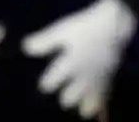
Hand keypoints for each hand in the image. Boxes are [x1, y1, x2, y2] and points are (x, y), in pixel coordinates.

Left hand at [22, 0, 135, 118]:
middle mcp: (84, 73)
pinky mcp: (110, 72)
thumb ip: (45, 42)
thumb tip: (25, 48)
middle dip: (69, 96)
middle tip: (64, 101)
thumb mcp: (61, 31)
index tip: (44, 86)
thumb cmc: (84, 26)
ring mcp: (98, 75)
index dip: (48, 83)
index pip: (55, 78)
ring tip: (83, 112)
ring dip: (85, 102)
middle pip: (74, 91)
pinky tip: (101, 104)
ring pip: (91, 94)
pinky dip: (102, 100)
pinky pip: (106, 91)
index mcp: (70, 63)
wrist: (113, 24)